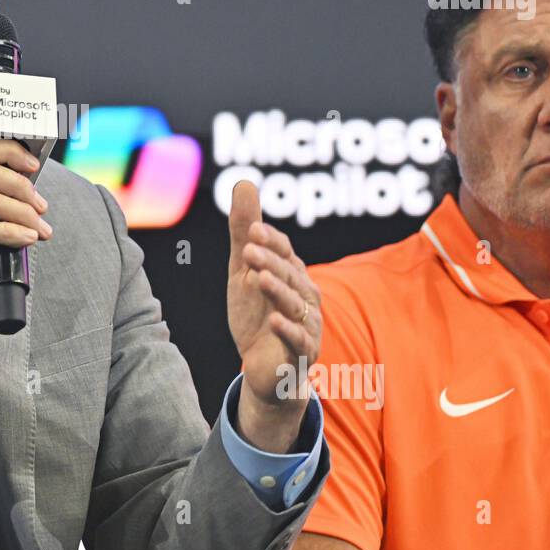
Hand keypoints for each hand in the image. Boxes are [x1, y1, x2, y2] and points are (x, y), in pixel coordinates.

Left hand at [226, 180, 322, 451]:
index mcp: (293, 274)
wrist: (266, 368)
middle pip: (290, 274)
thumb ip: (243, 230)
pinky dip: (287, 329)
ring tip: (257, 278)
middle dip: (271, 261)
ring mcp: (307, 324)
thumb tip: (244, 181)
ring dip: (277, 289)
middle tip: (248, 249)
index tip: (250, 229)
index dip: (269, 240)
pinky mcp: (301, 352)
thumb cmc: (257, 314)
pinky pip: (299, 340)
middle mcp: (305, 295)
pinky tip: (273, 320)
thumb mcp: (243, 270)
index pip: (284, 252)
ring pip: (295, 303)